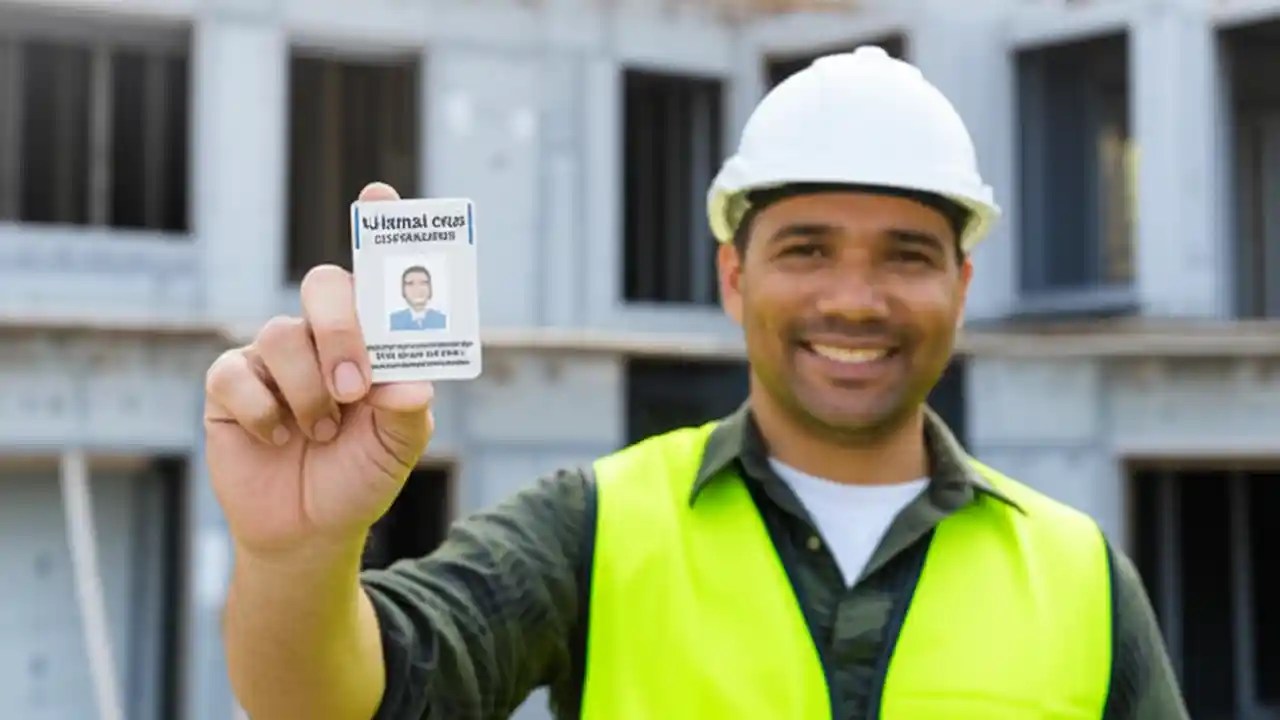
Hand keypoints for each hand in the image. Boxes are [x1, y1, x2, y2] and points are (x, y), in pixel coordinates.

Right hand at [204, 182, 433, 558]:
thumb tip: (409, 381)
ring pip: (282, 336)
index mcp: (369, 339)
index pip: (372, 273)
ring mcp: (273, 356)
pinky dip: (263, 412)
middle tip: (354, 389)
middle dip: (342, 331)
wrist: (310, 529)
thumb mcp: (399, 446)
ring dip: (308, 393)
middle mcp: (320, 334)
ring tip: (320, 433)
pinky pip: (237, 374)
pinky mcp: (228, 385)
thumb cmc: (359, 475)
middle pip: (324, 287)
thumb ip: (407, 410)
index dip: (376, 229)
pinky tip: (278, 438)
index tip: (380, 196)